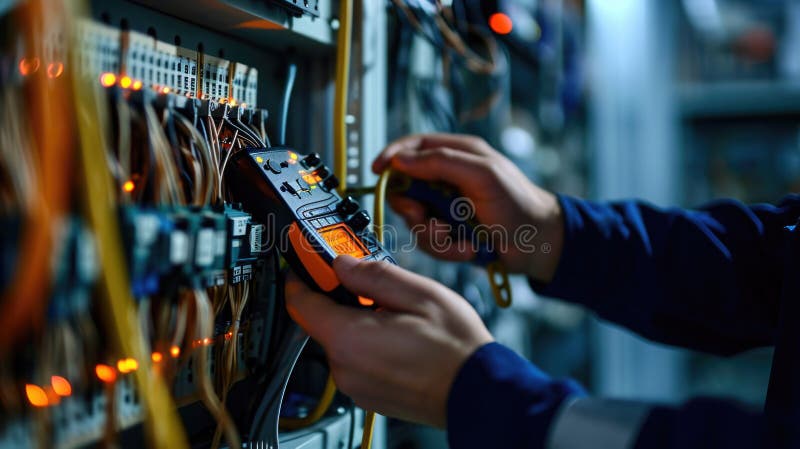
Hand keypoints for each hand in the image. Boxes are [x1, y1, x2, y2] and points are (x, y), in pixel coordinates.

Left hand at [285, 255, 492, 427]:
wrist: (480, 393)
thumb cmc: (456, 348)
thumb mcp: (419, 293)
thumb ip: (373, 275)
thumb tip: (343, 263)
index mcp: (350, 338)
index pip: (301, 303)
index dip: (303, 276)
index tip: (309, 261)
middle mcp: (345, 367)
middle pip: (322, 322)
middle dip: (340, 298)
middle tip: (369, 283)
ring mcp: (356, 386)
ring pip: (341, 342)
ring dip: (357, 322)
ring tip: (396, 314)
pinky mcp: (369, 395)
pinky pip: (356, 362)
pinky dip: (368, 346)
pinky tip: (399, 338)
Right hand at [373, 133, 562, 282]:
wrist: (539, 245)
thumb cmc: (518, 203)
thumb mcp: (482, 174)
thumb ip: (441, 162)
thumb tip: (401, 159)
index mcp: (457, 155)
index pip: (413, 147)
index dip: (392, 157)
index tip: (377, 170)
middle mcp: (447, 179)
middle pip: (406, 188)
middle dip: (412, 207)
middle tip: (423, 215)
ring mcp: (446, 208)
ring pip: (415, 219)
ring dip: (432, 234)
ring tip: (456, 239)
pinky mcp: (449, 233)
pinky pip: (429, 241)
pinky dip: (445, 249)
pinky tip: (466, 249)